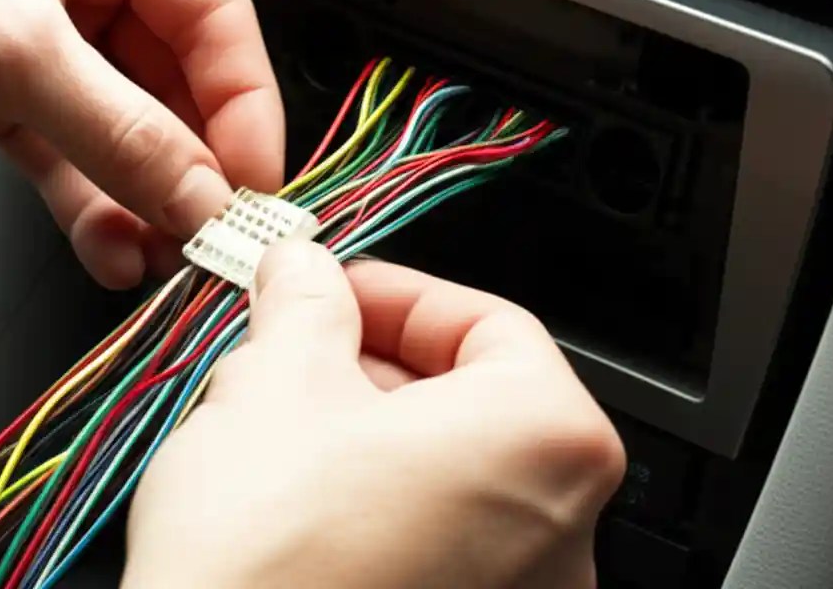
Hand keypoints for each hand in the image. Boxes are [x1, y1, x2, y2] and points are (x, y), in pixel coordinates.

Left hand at [0, 0, 282, 287]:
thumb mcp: (12, 45)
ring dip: (144, 194)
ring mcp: (31, 33)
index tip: (256, 180)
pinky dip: (91, 204)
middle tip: (215, 233)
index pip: (213, 6)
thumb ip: (125, 130)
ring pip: (122, 126)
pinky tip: (110, 245)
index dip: (242, 101)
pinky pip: (67, 156)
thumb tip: (206, 191)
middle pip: (173, 75)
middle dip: (192, 159)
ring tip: (162, 253)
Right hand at [124, 242, 624, 588]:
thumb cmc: (268, 566)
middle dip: (368, 367)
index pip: (487, 322)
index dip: (393, 293)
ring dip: (361, 438)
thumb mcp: (273, 385)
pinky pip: (432, 548)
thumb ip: (304, 303)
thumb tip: (304, 272)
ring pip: (442, 478)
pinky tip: (291, 510)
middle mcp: (564, 532)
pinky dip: (372, 512)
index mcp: (546, 441)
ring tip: (271, 433)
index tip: (332, 293)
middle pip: (468, 404)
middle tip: (290, 353)